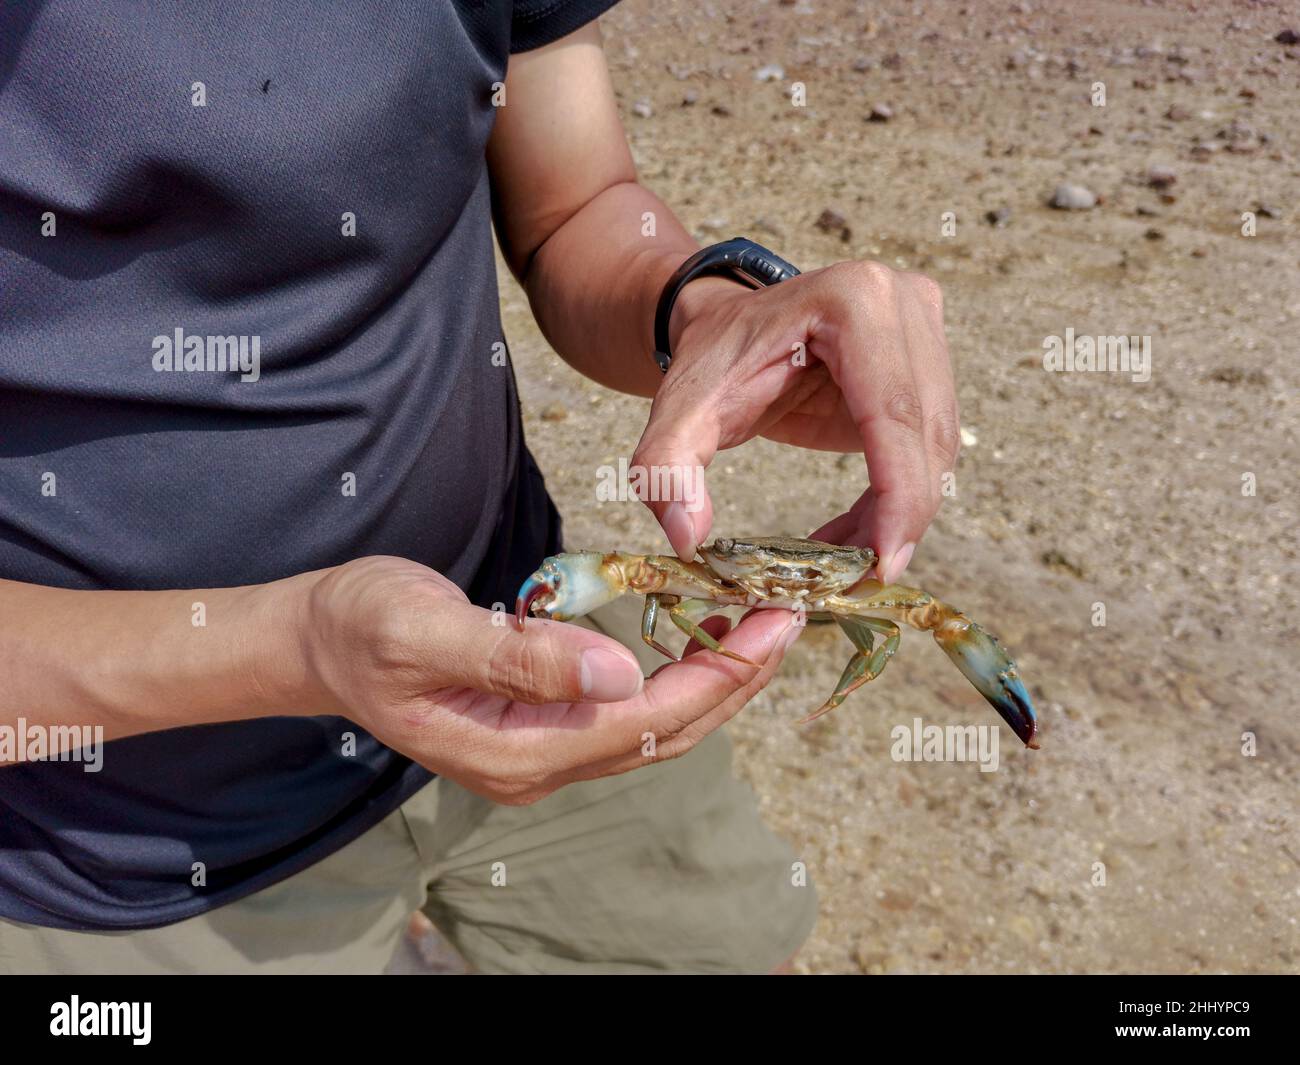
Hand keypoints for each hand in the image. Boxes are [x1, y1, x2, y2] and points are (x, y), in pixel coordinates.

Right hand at [301, 556, 799, 803]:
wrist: (318, 642)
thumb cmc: (361, 627)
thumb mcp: (424, 629)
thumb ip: (517, 654)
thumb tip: (620, 669)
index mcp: (514, 749)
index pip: (644, 721)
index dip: (716, 675)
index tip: (771, 625)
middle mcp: (537, 765)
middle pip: (665, 733)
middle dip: (735, 678)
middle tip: (789, 616)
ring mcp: (540, 753)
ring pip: (654, 727)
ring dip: (714, 679)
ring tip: (760, 625)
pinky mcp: (542, 729)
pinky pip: (629, 713)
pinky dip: (676, 676)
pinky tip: (698, 639)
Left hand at [633, 261, 957, 584]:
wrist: (728, 325)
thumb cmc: (712, 359)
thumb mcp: (680, 410)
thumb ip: (667, 468)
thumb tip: (688, 536)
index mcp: (852, 300)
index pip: (893, 413)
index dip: (899, 495)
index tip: (883, 565)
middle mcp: (902, 301)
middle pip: (926, 432)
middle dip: (902, 516)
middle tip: (863, 578)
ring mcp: (925, 325)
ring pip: (937, 443)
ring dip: (901, 512)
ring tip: (847, 559)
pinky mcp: (931, 355)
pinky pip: (929, 442)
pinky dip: (898, 496)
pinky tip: (858, 533)